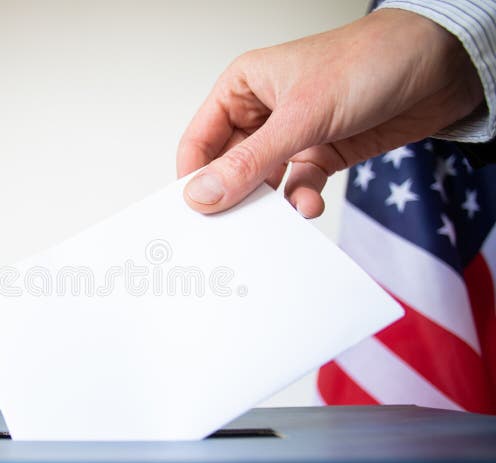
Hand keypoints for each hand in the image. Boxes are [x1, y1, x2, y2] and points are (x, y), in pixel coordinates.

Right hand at [177, 8, 483, 216]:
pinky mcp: (321, 153)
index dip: (194, 178)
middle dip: (235, 196)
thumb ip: (251, 161)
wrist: (442, 65)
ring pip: (264, 182)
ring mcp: (292, 135)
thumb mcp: (302, 116)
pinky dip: (301, 200)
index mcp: (242, 87)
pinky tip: (310, 203)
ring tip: (277, 217)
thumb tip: (203, 195)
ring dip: (271, 203)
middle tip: (234, 227)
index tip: (195, 214)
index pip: (200, 140)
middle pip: (229, 166)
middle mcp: (263, 112)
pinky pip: (298, 186)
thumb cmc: (370, 62)